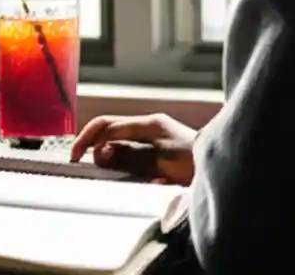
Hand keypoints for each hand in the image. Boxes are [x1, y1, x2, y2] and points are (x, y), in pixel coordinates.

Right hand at [70, 114, 197, 185]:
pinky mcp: (157, 149)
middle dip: (93, 145)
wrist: (219, 164)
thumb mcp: (158, 160)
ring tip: (104, 171)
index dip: (87, 139)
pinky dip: (121, 160)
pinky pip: (130, 152)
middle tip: (83, 162)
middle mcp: (148, 126)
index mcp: (148, 124)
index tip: (75, 157)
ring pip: (118, 142)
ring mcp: (153, 136)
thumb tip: (101, 152)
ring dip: (107, 155)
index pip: (107, 125)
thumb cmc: (192, 162)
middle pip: (110, 130)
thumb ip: (129, 155)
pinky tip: (121, 172)